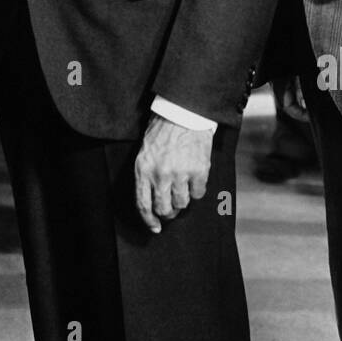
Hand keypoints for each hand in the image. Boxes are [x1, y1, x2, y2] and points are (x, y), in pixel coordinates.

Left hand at [133, 114, 211, 233]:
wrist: (183, 112)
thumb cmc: (161, 131)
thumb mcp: (145, 152)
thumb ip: (146, 176)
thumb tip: (153, 202)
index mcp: (143, 169)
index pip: (143, 204)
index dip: (149, 220)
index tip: (155, 228)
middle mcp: (160, 175)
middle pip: (164, 209)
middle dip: (168, 213)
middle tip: (172, 209)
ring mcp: (180, 174)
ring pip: (182, 203)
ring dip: (182, 201)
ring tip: (183, 189)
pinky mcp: (199, 171)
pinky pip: (198, 193)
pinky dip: (197, 190)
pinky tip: (195, 179)